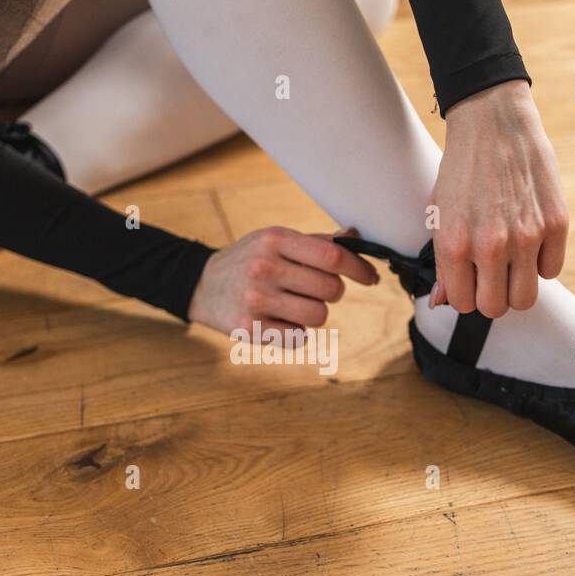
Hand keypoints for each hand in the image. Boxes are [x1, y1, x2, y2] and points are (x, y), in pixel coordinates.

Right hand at [187, 226, 379, 339]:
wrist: (204, 286)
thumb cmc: (250, 260)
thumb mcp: (277, 241)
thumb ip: (316, 242)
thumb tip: (355, 237)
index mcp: (275, 239)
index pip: (333, 257)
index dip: (360, 269)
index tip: (371, 278)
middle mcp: (265, 267)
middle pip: (331, 289)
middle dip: (332, 292)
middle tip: (314, 289)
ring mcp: (256, 299)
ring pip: (319, 316)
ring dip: (314, 313)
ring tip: (293, 304)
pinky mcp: (250, 329)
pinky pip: (299, 337)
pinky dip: (296, 332)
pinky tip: (279, 321)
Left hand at [429, 80, 568, 317]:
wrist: (493, 122)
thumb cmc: (461, 170)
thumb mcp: (440, 215)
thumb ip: (442, 264)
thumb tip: (443, 301)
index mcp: (455, 245)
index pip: (463, 304)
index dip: (466, 294)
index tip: (470, 279)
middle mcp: (491, 246)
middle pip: (496, 308)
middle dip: (492, 296)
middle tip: (491, 275)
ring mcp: (527, 235)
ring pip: (526, 298)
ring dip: (517, 287)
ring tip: (512, 266)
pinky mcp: (556, 223)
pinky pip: (552, 271)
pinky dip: (542, 263)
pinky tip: (531, 242)